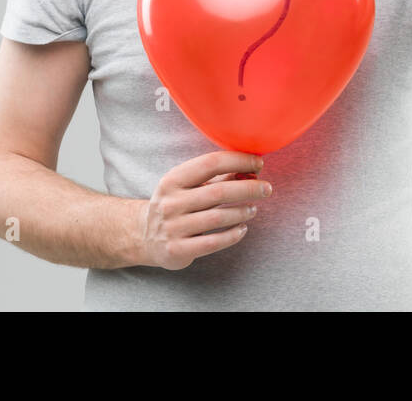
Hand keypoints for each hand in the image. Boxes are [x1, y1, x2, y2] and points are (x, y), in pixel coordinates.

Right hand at [136, 151, 272, 270]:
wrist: (145, 236)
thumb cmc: (177, 205)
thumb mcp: (189, 186)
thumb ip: (219, 178)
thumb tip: (253, 170)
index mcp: (173, 179)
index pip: (210, 163)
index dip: (238, 161)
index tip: (259, 163)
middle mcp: (170, 202)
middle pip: (218, 192)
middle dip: (248, 188)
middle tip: (266, 189)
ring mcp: (172, 227)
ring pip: (218, 217)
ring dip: (242, 211)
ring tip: (253, 209)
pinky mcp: (177, 250)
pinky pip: (213, 242)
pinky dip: (233, 235)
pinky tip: (243, 228)